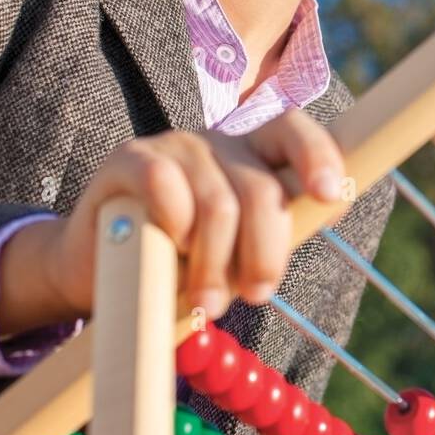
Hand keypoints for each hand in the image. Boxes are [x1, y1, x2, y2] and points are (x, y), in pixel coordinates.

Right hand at [0, 109, 345, 332]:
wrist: (102, 273)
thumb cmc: (185, 262)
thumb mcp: (238, 250)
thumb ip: (277, 228)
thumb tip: (331, 205)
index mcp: (254, 154)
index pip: (294, 132)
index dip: (319, 157)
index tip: (332, 197)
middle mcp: (219, 141)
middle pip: (261, 189)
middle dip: (266, 252)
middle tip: (256, 295)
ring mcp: (175, 145)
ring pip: (217, 204)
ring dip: (215, 264)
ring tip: (207, 302)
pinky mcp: (130, 158)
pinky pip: (164, 187)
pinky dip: (174, 227)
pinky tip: (168, 248)